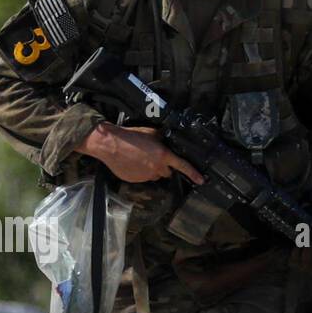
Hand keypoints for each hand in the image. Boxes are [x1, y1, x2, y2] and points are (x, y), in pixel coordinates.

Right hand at [76, 124, 203, 184]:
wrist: (110, 144)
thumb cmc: (130, 136)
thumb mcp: (150, 133)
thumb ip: (162, 138)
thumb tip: (167, 139)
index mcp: (163, 156)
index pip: (183, 166)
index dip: (193, 174)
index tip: (201, 180)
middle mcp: (156, 168)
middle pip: (167, 172)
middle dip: (163, 167)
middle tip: (154, 157)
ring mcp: (145, 176)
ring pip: (153, 175)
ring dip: (151, 169)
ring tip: (140, 158)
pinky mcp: (135, 180)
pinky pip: (141, 178)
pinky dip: (139, 172)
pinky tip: (132, 163)